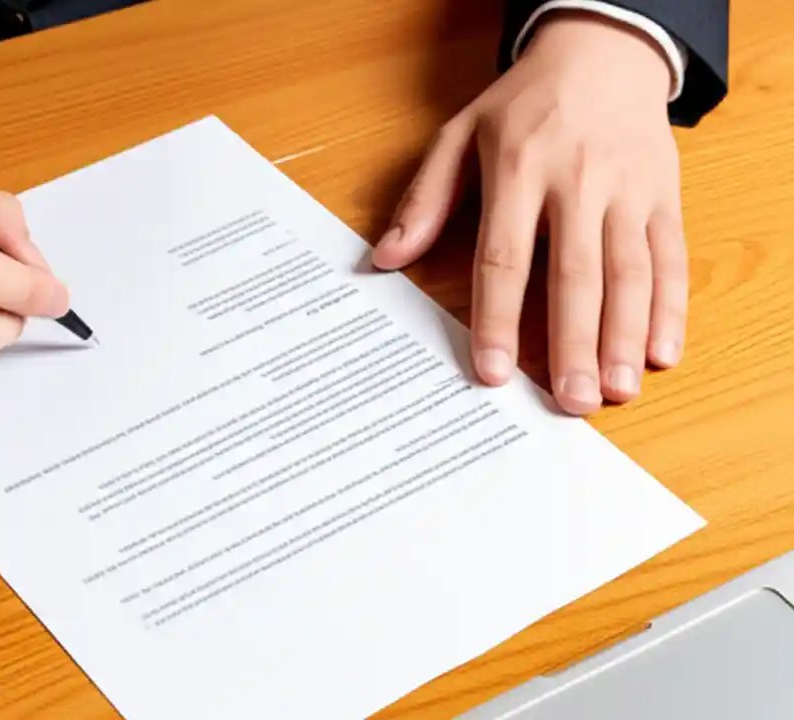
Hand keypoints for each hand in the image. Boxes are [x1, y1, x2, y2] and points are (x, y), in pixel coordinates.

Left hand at [373, 12, 686, 414]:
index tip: (494, 371)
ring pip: (630, 272)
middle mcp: (576, 182)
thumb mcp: (459, 134)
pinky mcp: (663, 196)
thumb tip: (384, 258)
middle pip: (575, 274)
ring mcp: (627, 190)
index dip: (499, 319)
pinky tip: (659, 354)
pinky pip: (670, 257)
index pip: (504, 258)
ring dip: (623, 337)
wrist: (602, 52)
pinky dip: (670, 308)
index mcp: (516, 169)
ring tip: (614, 393)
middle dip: (573, 344)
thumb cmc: (522, 104)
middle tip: (569, 403)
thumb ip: (424, 199)